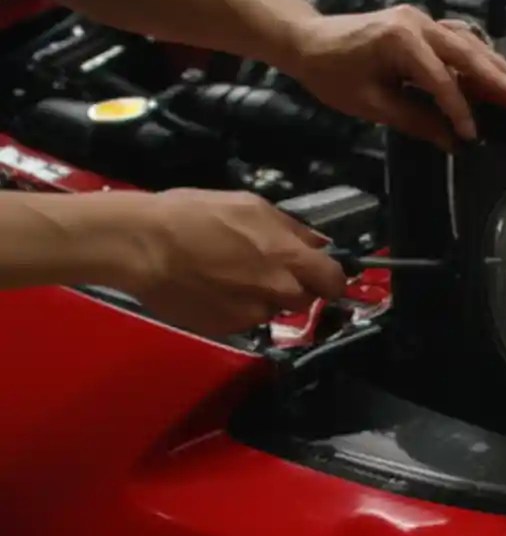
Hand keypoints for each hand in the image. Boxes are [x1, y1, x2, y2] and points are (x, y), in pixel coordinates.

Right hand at [119, 189, 346, 335]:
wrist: (141, 245)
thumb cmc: (195, 215)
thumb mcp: (251, 205)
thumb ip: (292, 229)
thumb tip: (318, 243)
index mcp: (289, 260)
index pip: (335, 282)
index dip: (330, 278)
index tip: (321, 273)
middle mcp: (277, 293)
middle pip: (305, 299)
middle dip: (294, 287)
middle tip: (267, 269)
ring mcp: (251, 315)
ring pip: (273, 311)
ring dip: (263, 298)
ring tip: (231, 276)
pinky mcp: (226, 329)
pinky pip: (244, 320)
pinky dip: (236, 308)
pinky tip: (212, 289)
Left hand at [279, 5, 505, 148]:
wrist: (308, 40)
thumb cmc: (332, 74)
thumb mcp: (370, 105)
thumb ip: (415, 121)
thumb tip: (452, 142)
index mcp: (399, 39)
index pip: (441, 79)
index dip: (460, 109)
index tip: (474, 135)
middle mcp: (418, 23)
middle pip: (469, 52)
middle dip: (502, 79)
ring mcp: (423, 20)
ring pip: (471, 43)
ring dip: (500, 67)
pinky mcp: (425, 25)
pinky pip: (461, 40)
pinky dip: (483, 59)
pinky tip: (501, 76)